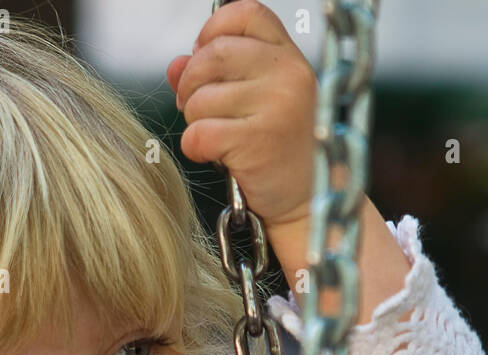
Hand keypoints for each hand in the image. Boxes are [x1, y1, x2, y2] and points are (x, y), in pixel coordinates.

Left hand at [166, 0, 317, 229]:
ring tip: (216, 137)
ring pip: (200, 98)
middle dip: (192, 83)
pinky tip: (214, 156)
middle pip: (213, 53)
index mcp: (291, 58)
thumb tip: (175, 65)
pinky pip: (199, 133)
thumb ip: (218, 77)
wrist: (311, 202)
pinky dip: (195, 147)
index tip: (204, 55)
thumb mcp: (259, 104)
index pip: (245, 13)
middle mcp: (289, 74)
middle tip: (195, 107)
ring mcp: (276, 106)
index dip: (213, 30)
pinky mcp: (258, 141)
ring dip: (194, 120)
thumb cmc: (283, 152)